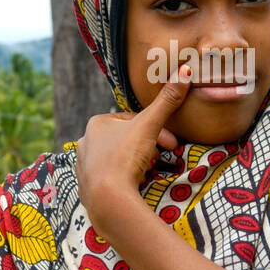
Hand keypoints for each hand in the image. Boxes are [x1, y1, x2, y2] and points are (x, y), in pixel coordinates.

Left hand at [76, 64, 192, 229]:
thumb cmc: (125, 157)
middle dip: (147, 146)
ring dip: (136, 161)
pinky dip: (123, 178)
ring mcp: (83, 165)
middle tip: (163, 157)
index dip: (157, 130)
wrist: (108, 199)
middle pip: (126, 139)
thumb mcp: (150, 126)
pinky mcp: (86, 187)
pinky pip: (109, 177)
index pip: (133, 120)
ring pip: (117, 157)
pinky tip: (134, 184)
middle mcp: (85, 141)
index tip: (172, 143)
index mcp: (97, 123)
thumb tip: (186, 70)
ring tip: (150, 171)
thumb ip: (167, 101)